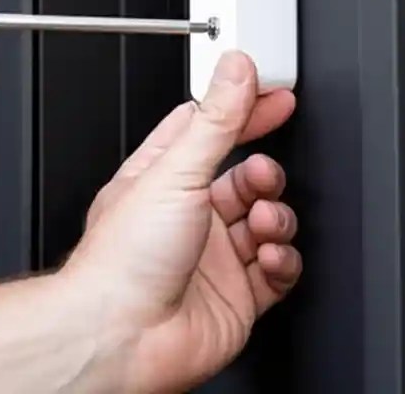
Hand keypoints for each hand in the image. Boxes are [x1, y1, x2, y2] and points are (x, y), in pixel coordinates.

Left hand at [64, 51, 300, 392]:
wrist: (122, 337)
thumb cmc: (122, 262)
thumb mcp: (175, 170)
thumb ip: (215, 118)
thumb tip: (236, 68)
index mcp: (163, 180)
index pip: (210, 129)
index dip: (245, 110)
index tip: (276, 96)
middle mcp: (187, 217)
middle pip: (245, 177)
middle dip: (264, 172)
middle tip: (262, 174)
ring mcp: (214, 258)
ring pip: (266, 221)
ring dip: (275, 216)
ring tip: (261, 220)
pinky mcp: (236, 296)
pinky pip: (278, 269)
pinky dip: (283, 259)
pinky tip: (268, 254)